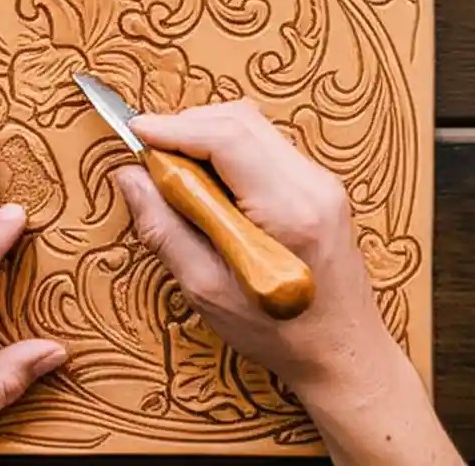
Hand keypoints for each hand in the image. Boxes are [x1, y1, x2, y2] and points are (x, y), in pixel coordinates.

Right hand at [114, 100, 463, 463]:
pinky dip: (227, 152)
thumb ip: (165, 229)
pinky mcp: (319, 187)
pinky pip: (265, 147)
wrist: (344, 355)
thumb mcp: (208, 291)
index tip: (135, 132)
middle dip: (186, 126)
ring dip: (206, 137)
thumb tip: (129, 178)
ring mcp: (321, 182)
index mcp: (289, 210)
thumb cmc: (283, 337)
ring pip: (252, 127)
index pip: (227, 137)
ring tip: (174, 176)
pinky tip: (207, 187)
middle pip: (240, 120)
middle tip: (148, 156)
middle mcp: (312, 185)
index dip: (174, 127)